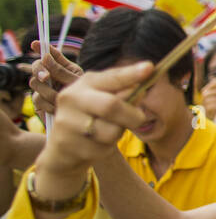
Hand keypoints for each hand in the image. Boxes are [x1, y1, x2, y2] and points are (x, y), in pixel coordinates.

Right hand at [28, 43, 82, 118]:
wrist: (86, 117)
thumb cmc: (87, 97)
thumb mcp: (77, 81)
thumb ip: (61, 71)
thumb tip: (45, 57)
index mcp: (64, 67)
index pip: (51, 54)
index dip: (42, 47)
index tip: (35, 43)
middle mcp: (52, 76)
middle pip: (36, 66)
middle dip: (39, 70)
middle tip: (46, 77)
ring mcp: (44, 88)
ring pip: (34, 83)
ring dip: (47, 91)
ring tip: (60, 98)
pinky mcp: (40, 102)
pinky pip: (37, 99)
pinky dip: (47, 104)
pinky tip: (57, 108)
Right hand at [40, 62, 149, 177]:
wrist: (62, 151)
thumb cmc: (91, 119)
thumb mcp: (105, 100)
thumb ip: (122, 93)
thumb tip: (141, 89)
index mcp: (85, 83)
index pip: (112, 78)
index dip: (131, 74)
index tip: (149, 67)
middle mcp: (72, 98)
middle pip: (112, 105)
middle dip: (133, 115)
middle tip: (140, 119)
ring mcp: (67, 122)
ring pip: (111, 131)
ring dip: (118, 134)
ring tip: (109, 132)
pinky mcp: (67, 145)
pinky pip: (102, 148)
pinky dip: (107, 148)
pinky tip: (96, 145)